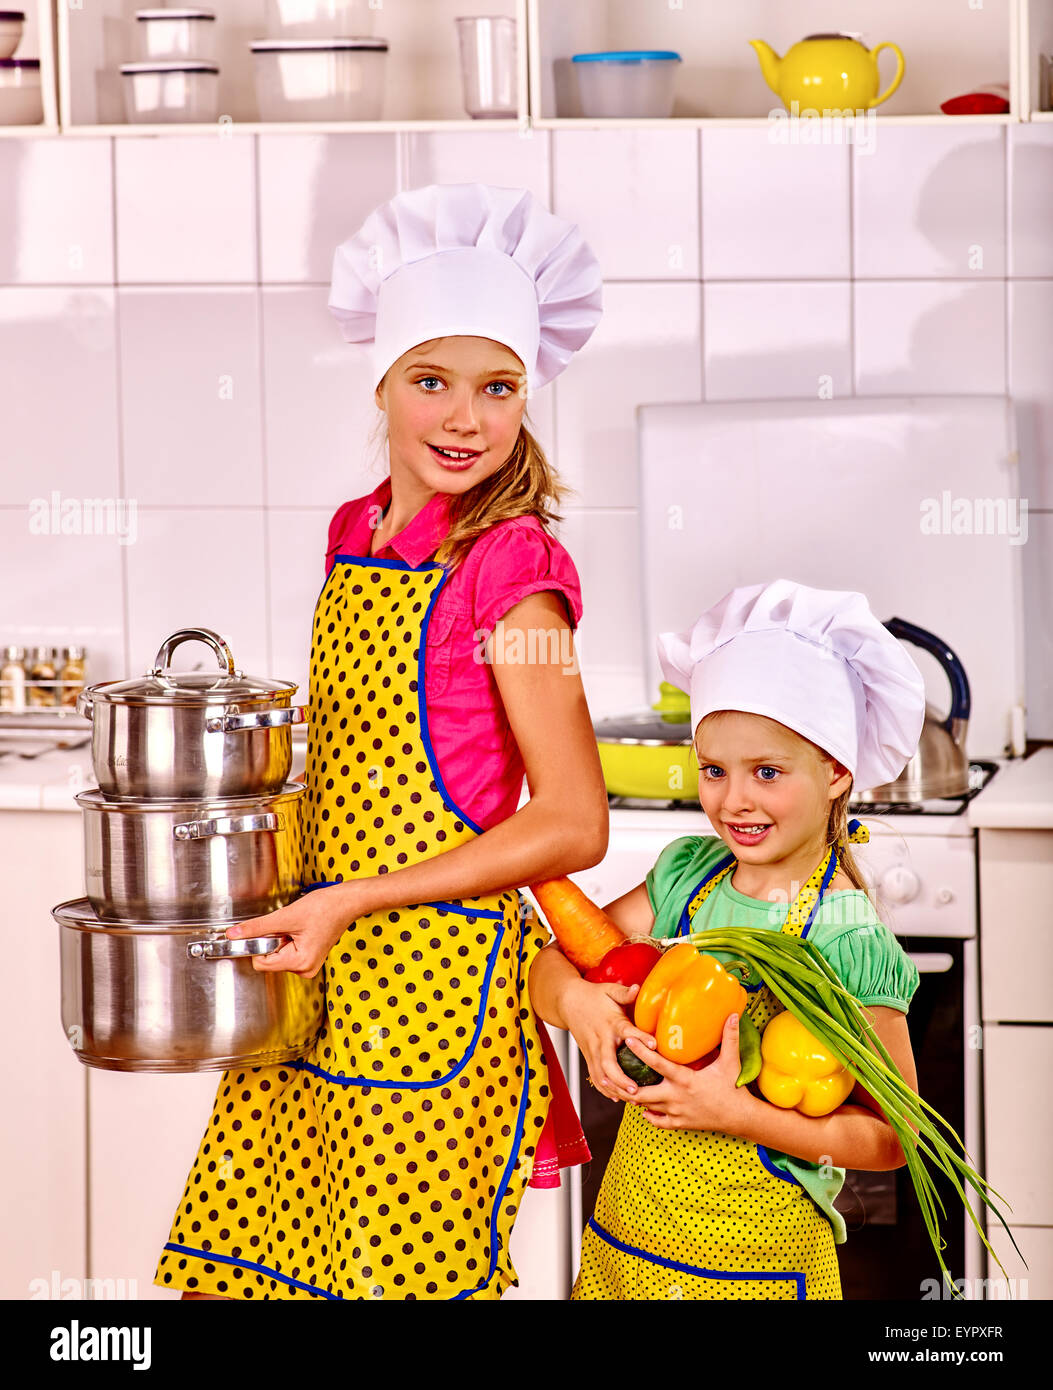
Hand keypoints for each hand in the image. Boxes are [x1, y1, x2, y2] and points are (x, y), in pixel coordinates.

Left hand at [225, 884, 361, 978]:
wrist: (345, 902)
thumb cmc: (325, 908)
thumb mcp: (285, 917)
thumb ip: (256, 928)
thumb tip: (234, 935)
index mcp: (300, 963)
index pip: (261, 963)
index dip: (258, 945)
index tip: (265, 930)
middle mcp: (305, 969)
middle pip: (270, 960)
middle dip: (273, 941)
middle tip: (288, 926)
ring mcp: (307, 965)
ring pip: (277, 955)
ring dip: (281, 939)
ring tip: (297, 927)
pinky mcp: (308, 959)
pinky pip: (286, 952)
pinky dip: (287, 940)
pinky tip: (300, 929)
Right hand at [559, 977, 656, 1103]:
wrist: (568, 1002)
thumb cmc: (593, 996)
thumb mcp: (610, 990)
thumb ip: (625, 992)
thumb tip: (639, 988)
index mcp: (610, 1023)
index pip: (626, 1032)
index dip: (640, 1039)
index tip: (654, 1045)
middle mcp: (601, 1040)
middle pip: (609, 1064)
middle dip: (622, 1080)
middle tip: (636, 1090)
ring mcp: (592, 1051)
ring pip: (602, 1076)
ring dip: (615, 1090)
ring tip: (631, 1100)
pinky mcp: (588, 1057)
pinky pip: (595, 1077)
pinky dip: (605, 1090)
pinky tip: (617, 1098)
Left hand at [626, 1012, 757, 1134]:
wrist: (741, 1118)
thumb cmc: (734, 1088)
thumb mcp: (731, 1061)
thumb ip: (729, 1037)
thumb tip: (732, 1014)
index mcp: (685, 1080)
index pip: (657, 1064)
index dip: (641, 1051)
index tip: (628, 1039)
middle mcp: (676, 1097)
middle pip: (642, 1092)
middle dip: (624, 1084)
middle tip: (610, 1074)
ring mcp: (676, 1112)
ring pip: (646, 1107)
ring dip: (633, 1098)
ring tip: (619, 1087)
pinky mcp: (680, 1123)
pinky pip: (658, 1122)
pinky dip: (648, 1115)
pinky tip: (642, 1107)